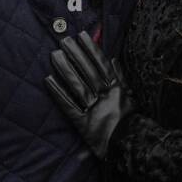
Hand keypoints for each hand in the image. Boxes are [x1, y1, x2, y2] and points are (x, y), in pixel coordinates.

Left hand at [46, 30, 135, 160]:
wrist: (133, 146)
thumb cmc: (132, 121)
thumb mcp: (131, 96)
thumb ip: (121, 77)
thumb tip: (113, 59)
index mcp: (117, 89)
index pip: (101, 65)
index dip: (91, 49)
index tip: (81, 35)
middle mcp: (105, 96)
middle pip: (87, 71)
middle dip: (75, 54)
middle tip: (63, 40)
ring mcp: (94, 109)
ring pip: (77, 85)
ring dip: (65, 69)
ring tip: (54, 55)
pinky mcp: (83, 124)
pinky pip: (68, 106)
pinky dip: (58, 93)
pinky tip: (48, 80)